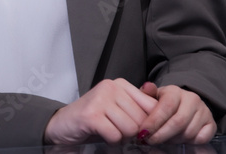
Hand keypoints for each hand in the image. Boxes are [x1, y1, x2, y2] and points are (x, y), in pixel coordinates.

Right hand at [43, 78, 157, 144]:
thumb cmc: (93, 119)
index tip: (141, 133)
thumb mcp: (118, 109)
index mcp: (121, 84)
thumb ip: (138, 107)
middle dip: (133, 133)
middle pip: (142, 120)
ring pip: (130, 129)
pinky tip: (101, 135)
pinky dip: (110, 141)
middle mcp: (111, 87)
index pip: (152, 106)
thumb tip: (163, 111)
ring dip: (121, 137)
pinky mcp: (91, 115)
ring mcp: (100, 99)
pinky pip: (115, 135)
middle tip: (118, 132)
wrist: (62, 125)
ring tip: (109, 132)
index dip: (150, 125)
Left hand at [137, 82, 216, 143]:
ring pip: (189, 132)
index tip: (144, 132)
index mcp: (175, 91)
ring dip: (174, 140)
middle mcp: (192, 99)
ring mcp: (204, 111)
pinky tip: (180, 139)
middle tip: (151, 141)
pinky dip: (189, 142)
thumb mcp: (153, 96)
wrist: (184, 105)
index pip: (166, 106)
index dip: (154, 121)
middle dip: (162, 134)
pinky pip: (201, 138)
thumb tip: (147, 86)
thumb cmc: (164, 103)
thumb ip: (147, 94)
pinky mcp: (212, 123)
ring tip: (164, 139)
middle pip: (178, 121)